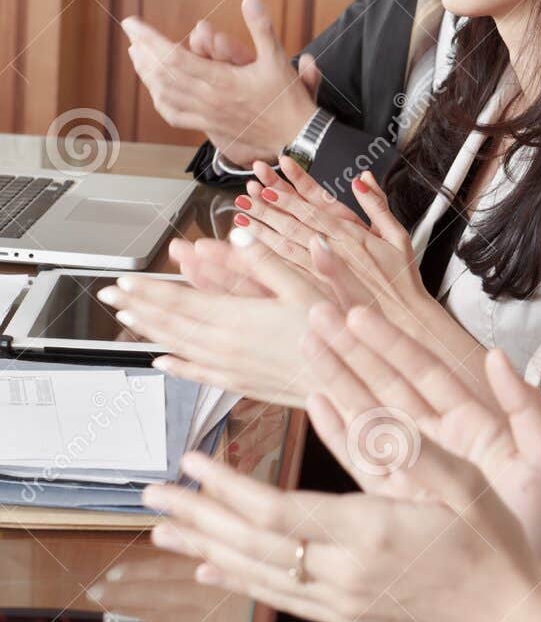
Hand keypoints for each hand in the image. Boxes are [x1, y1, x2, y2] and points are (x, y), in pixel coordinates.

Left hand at [97, 246, 328, 404]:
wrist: (349, 386)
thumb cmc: (332, 336)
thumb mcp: (304, 287)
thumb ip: (266, 261)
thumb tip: (238, 235)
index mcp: (237, 318)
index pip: (179, 301)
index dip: (148, 291)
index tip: (123, 281)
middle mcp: (226, 345)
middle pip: (170, 324)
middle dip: (137, 308)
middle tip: (109, 296)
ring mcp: (232, 368)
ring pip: (178, 347)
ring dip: (149, 332)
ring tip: (126, 320)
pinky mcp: (243, 384)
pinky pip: (199, 374)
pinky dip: (177, 366)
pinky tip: (162, 362)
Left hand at [122, 0, 315, 162]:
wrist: (295, 137)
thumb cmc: (287, 100)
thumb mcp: (277, 58)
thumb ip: (261, 26)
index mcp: (220, 81)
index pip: (173, 57)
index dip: (149, 39)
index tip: (132, 24)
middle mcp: (208, 100)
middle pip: (162, 75)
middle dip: (143, 52)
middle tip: (132, 35)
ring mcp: (206, 116)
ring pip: (164, 95)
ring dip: (147, 75)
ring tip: (137, 56)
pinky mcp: (209, 127)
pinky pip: (175, 115)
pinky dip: (160, 100)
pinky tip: (155, 91)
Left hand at [144, 437, 540, 621]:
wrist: (510, 617)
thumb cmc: (492, 543)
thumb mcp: (463, 480)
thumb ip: (407, 449)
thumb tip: (364, 415)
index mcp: (371, 533)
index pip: (276, 512)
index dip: (227, 488)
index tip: (194, 461)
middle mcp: (347, 575)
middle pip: (252, 545)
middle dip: (198, 517)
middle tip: (153, 494)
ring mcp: (343, 603)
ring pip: (257, 574)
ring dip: (206, 549)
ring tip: (165, 529)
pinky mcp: (347, 619)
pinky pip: (280, 599)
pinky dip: (240, 581)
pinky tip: (212, 570)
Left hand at [238, 159, 429, 324]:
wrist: (405, 320)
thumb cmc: (402, 281)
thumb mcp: (399, 237)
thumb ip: (378, 205)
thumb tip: (362, 179)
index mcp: (352, 234)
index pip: (313, 209)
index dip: (289, 194)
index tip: (269, 183)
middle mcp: (335, 251)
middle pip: (294, 224)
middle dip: (268, 206)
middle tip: (247, 192)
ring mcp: (325, 272)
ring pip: (286, 246)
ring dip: (262, 229)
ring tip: (241, 214)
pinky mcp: (319, 291)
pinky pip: (287, 272)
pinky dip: (267, 259)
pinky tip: (248, 250)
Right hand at [301, 304, 540, 559]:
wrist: (524, 586)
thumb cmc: (539, 527)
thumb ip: (525, 408)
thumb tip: (496, 356)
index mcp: (470, 424)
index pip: (424, 372)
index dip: (392, 343)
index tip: (360, 315)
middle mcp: (435, 440)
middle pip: (387, 384)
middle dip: (352, 350)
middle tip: (318, 315)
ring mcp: (411, 467)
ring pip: (367, 414)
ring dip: (337, 379)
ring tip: (309, 345)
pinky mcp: (393, 499)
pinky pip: (359, 459)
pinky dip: (337, 433)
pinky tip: (317, 403)